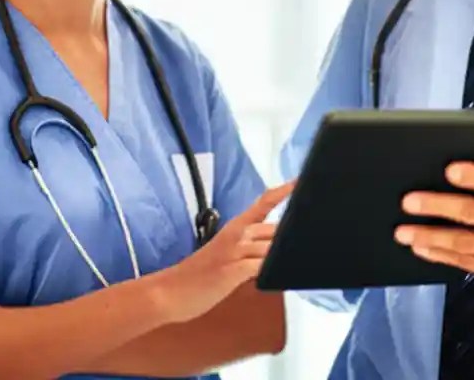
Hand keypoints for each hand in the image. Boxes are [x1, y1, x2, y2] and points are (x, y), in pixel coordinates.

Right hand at [153, 181, 294, 323]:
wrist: (170, 292)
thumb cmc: (199, 275)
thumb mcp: (225, 253)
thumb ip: (250, 247)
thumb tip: (274, 248)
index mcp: (235, 228)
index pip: (263, 203)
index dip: (283, 191)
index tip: (300, 181)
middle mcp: (236, 235)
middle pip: (277, 229)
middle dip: (293, 238)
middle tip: (304, 247)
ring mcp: (234, 252)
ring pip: (272, 247)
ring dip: (285, 256)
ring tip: (297, 263)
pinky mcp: (232, 271)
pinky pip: (262, 266)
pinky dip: (273, 270)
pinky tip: (280, 277)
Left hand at [393, 163, 473, 286]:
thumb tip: (447, 173)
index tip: (449, 170)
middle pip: (472, 213)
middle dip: (436, 207)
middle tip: (408, 202)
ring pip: (463, 243)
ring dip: (428, 237)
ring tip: (403, 232)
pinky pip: (465, 263)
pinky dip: (440, 255)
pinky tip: (421, 247)